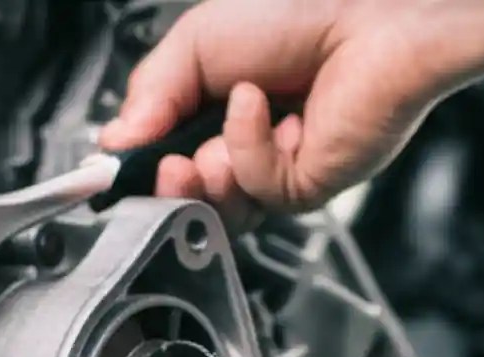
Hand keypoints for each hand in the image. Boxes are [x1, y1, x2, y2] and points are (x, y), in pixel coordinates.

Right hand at [100, 0, 483, 224]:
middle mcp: (244, 146)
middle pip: (186, 200)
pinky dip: (247, 149)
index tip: (116, 171)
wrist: (370, 11)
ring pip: (218, 209)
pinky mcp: (309, 185)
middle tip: (164, 166)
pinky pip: (256, 191)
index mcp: (212, 111)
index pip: (162, 162)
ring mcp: (277, 170)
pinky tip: (261, 110)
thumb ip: (148, 94)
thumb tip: (113, 143)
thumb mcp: (194, 43)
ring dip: (205, 177)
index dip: (139, 173)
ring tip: (211, 142)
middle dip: (167, 188)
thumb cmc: (299, 8)